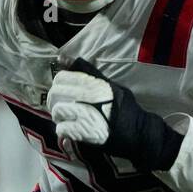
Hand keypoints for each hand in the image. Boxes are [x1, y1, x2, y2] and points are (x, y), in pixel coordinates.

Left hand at [47, 57, 182, 171]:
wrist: (138, 132)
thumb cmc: (125, 109)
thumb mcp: (110, 85)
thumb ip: (88, 73)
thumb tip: (64, 58)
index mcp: (94, 83)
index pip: (62, 78)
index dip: (58, 86)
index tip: (64, 93)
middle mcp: (88, 96)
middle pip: (56, 94)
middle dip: (55, 102)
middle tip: (62, 108)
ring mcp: (86, 115)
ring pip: (57, 111)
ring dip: (59, 117)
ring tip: (67, 120)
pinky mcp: (85, 133)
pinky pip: (62, 129)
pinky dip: (64, 132)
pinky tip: (71, 131)